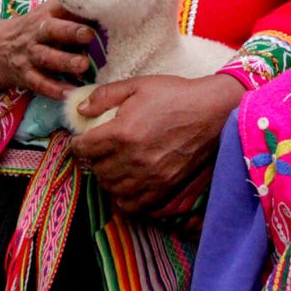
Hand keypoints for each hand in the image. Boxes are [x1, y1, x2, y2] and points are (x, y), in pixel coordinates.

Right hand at [0, 0, 94, 102]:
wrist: (0, 48)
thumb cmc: (39, 29)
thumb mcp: (51, 15)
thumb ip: (75, 14)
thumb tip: (109, 11)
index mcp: (47, 15)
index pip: (61, 7)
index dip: (76, 8)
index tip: (96, 8)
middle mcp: (37, 33)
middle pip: (52, 30)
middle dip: (70, 32)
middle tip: (89, 35)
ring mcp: (30, 54)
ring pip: (47, 57)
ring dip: (65, 62)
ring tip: (83, 66)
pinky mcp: (26, 75)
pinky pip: (40, 84)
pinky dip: (55, 89)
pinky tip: (71, 94)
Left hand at [70, 73, 245, 214]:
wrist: (212, 111)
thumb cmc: (176, 94)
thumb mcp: (137, 85)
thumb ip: (105, 96)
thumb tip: (80, 110)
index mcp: (122, 132)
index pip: (84, 148)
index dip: (77, 144)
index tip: (81, 141)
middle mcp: (132, 159)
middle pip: (97, 170)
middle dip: (93, 160)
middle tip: (98, 152)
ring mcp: (149, 176)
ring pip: (112, 188)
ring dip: (107, 178)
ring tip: (112, 167)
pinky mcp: (165, 187)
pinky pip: (134, 204)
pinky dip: (124, 198)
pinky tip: (126, 185)